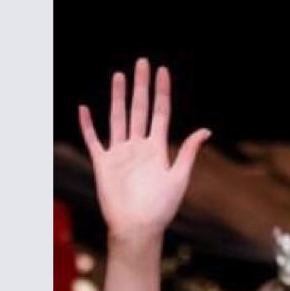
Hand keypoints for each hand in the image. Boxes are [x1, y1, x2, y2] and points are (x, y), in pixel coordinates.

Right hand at [77, 58, 210, 244]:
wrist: (138, 227)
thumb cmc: (161, 208)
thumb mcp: (179, 177)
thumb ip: (187, 152)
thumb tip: (205, 130)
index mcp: (158, 149)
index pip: (160, 113)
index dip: (162, 92)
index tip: (163, 71)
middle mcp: (139, 147)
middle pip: (139, 109)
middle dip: (141, 86)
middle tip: (142, 62)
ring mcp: (120, 153)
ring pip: (118, 118)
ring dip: (118, 97)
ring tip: (119, 76)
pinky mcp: (103, 163)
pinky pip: (93, 140)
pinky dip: (88, 125)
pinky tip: (84, 108)